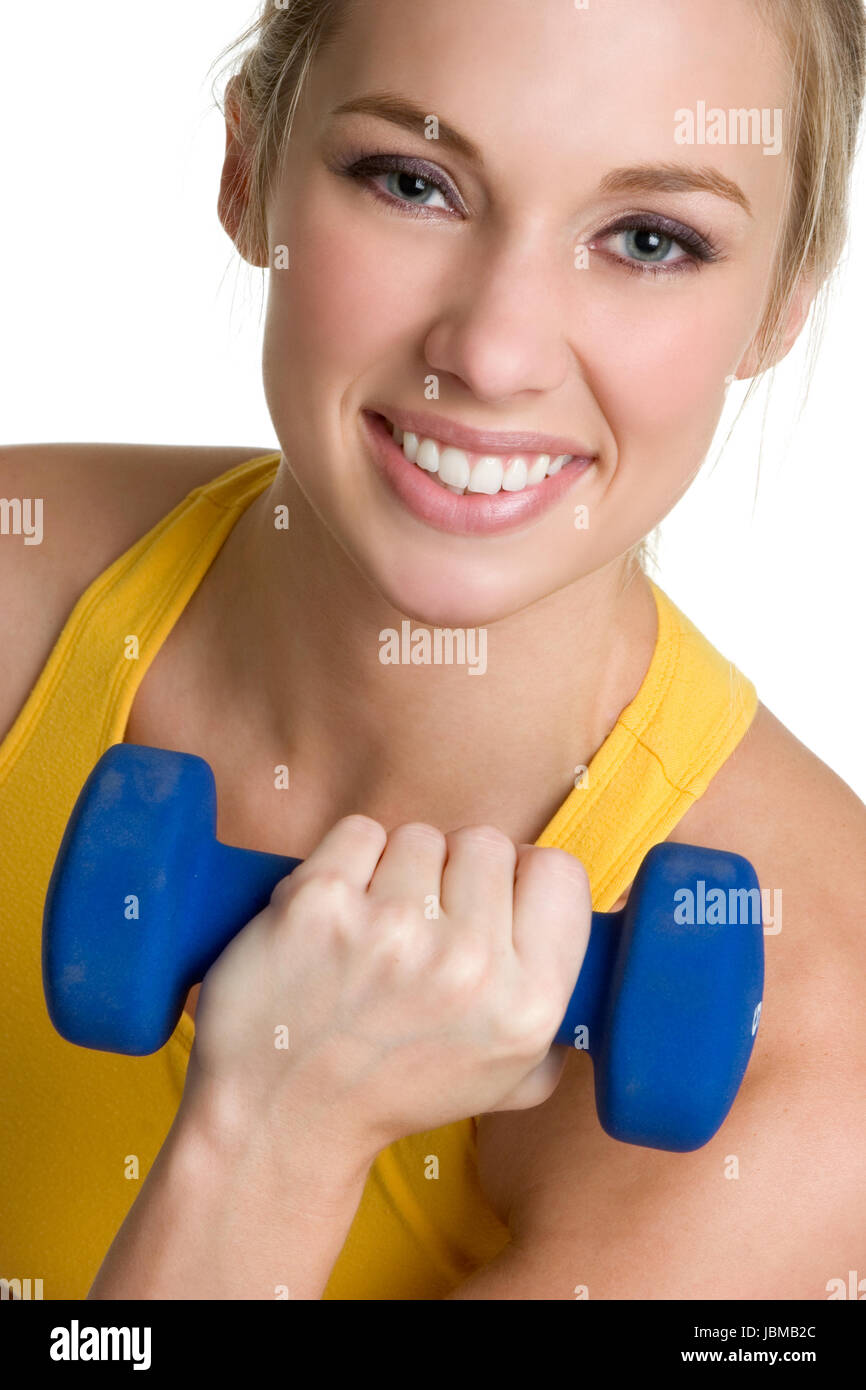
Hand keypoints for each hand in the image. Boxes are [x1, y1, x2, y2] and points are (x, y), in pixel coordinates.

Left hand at [181, 816, 590, 1159]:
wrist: (279, 1116)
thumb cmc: (393, 1088)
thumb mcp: (507, 1078)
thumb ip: (559, 1010)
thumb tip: (607, 940)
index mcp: (529, 1005)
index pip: (559, 871)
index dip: (522, 880)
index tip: (486, 906)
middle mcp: (469, 966)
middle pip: (487, 842)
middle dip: (452, 876)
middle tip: (418, 930)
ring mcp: (393, 929)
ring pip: (421, 835)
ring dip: (396, 870)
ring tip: (372, 932)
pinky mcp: (321, 902)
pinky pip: (360, 831)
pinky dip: (345, 861)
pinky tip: (334, 915)